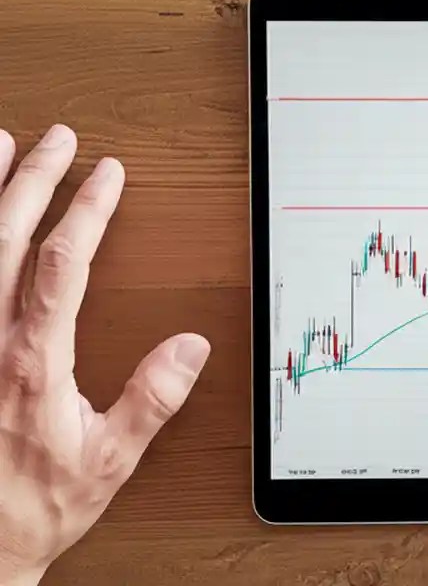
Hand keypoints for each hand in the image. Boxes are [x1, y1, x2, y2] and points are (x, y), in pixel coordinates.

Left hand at [0, 125, 209, 584]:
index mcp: (29, 362)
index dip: (85, 210)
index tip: (106, 174)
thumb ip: (151, 400)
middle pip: (4, 239)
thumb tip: (191, 348)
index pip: (60, 264)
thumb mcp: (108, 460)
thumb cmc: (30, 504)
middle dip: (32, 180)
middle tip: (56, 140)